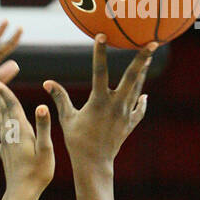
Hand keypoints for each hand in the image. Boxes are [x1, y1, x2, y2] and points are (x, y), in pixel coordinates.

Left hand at [0, 82, 53, 195]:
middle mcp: (11, 136)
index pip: (12, 107)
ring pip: (1, 127)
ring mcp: (7, 147)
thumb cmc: (37, 172)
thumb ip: (43, 127)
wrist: (22, 194)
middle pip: (4, 113)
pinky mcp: (7, 158)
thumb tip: (41, 106)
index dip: (5, 94)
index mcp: (21, 131)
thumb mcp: (45, 149)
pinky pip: (0, 146)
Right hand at [44, 34, 156, 167]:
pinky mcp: (130, 124)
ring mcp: (125, 114)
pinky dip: (141, 101)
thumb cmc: (77, 141)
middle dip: (141, 59)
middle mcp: (115, 105)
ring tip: (148, 58)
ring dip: (143, 73)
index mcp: (99, 101)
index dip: (100, 52)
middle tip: (152, 42)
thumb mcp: (67, 118)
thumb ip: (60, 97)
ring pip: (137, 88)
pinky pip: (139, 110)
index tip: (102, 35)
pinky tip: (143, 94)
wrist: (94, 164)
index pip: (99, 71)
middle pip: (131, 77)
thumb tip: (47, 82)